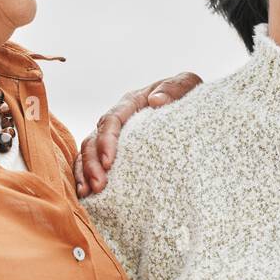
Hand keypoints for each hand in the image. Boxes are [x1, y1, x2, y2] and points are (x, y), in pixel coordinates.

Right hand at [73, 72, 202, 196]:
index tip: (109, 162)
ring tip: (88, 192)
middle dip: (92, 163)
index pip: (112, 120)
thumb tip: (156, 100)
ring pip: (88, 152)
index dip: (107, 141)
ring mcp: (114, 135)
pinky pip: (93, 162)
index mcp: (132, 102)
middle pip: (94, 139)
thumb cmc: (189, 95)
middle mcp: (118, 118)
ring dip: (85, 172)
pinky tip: (87, 194)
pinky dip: (86, 176)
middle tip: (99, 185)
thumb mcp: (187, 84)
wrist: (194, 107)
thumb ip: (175, 88)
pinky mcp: (115, 150)